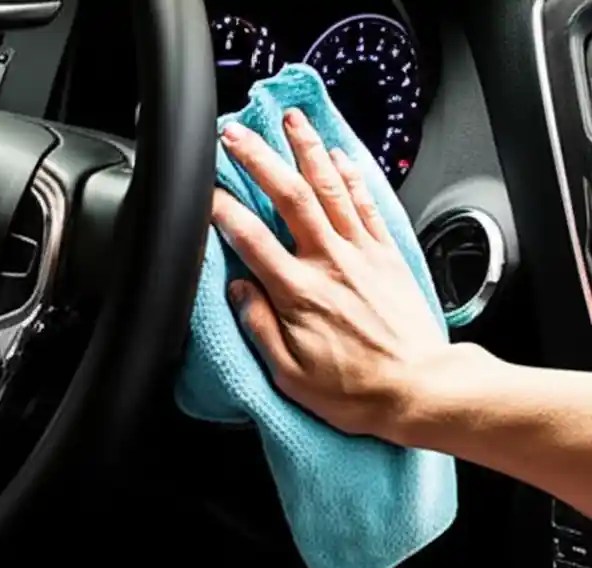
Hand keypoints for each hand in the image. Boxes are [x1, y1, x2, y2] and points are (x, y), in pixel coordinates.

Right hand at [213, 109, 465, 441]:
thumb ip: (259, 328)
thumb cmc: (355, 390)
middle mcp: (330, 264)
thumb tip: (238, 292)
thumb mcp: (290, 375)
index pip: (251, 239)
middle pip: (290, 197)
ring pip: (331, 188)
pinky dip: (351, 175)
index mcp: (299, 294)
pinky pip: (367, 204)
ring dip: (307, 150)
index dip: (222, 210)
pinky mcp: (387, 255)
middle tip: (236, 134)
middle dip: (260, 159)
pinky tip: (338, 154)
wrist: (422, 390)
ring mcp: (362, 254)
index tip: (203, 192)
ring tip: (289, 120)